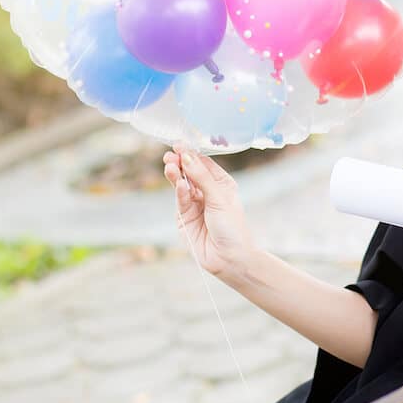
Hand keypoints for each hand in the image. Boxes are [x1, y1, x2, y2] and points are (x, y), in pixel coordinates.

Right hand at [162, 147, 255, 279]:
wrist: (229, 257)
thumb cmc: (232, 226)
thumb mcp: (219, 198)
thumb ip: (202, 177)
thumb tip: (186, 156)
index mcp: (221, 183)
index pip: (203, 163)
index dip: (191, 154)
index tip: (179, 144)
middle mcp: (207, 192)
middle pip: (190, 172)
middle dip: (180, 162)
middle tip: (170, 154)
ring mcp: (194, 204)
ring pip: (181, 185)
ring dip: (176, 174)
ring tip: (170, 165)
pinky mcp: (184, 218)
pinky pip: (180, 200)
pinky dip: (179, 191)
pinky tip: (180, 184)